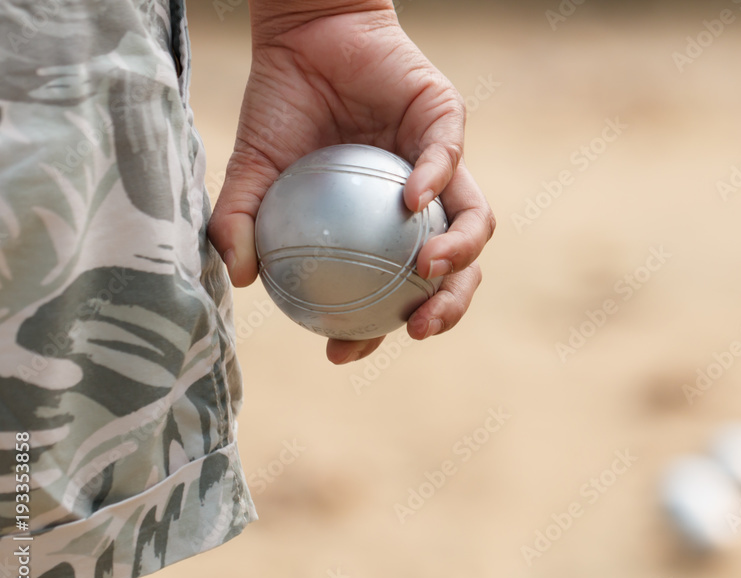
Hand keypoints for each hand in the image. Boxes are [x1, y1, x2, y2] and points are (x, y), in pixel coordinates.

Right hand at [208, 3, 494, 363]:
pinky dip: (434, 180)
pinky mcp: (447, 120)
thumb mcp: (251, 171)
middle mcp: (419, 207)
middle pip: (453, 272)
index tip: (345, 351)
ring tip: (425, 270)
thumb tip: (238, 279)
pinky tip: (409, 201)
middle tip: (417, 328)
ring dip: (458, 254)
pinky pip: (450, 156)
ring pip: (473, 220)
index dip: (375, 330)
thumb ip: (242, 222)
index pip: (390, 293)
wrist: (300, 36)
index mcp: (380, 231)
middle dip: (446, 308)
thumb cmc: (279, 107)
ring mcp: (440, 165)